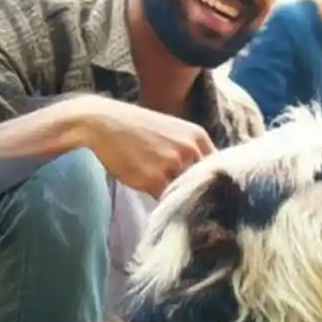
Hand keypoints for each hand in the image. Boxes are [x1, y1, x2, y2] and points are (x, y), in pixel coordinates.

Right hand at [62, 95, 215, 197]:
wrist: (103, 122)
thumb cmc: (138, 128)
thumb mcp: (173, 132)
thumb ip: (191, 150)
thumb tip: (208, 178)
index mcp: (198, 137)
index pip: (218, 166)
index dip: (211, 179)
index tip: (208, 188)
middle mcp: (190, 150)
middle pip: (203, 181)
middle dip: (196, 189)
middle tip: (188, 195)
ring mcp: (173, 165)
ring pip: (184, 190)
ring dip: (177, 195)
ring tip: (164, 189)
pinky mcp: (154, 179)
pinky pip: (166, 198)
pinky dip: (161, 199)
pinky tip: (151, 191)